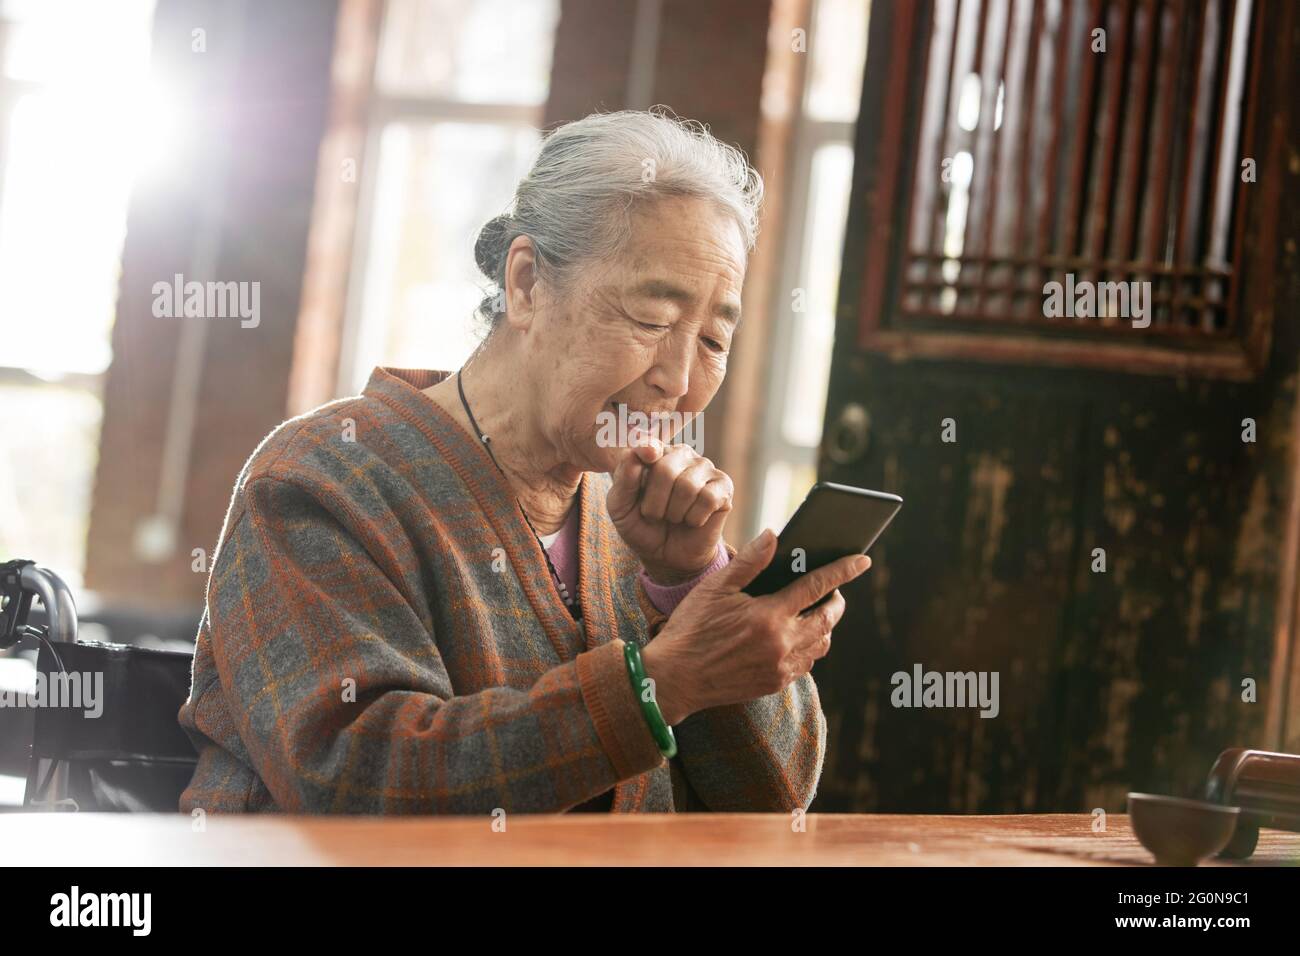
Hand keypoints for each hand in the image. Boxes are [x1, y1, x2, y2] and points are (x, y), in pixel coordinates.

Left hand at [606, 434, 733, 582]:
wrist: (667, 555)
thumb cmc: (642, 526)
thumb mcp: (620, 507)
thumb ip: (623, 479)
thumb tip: (641, 451)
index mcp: (654, 452)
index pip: (648, 445)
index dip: (647, 449)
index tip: (649, 455)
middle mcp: (681, 454)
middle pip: (666, 469)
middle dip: (655, 502)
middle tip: (655, 515)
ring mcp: (705, 468)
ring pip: (688, 486)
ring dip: (674, 513)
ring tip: (674, 517)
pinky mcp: (724, 486)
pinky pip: (708, 499)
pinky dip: (694, 518)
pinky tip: (692, 520)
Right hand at [639, 528, 870, 723]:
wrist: (674, 679)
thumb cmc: (691, 628)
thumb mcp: (716, 588)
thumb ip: (749, 561)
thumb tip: (774, 536)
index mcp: (769, 615)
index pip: (817, 586)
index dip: (843, 571)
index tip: (862, 560)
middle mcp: (781, 644)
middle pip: (828, 618)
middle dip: (837, 601)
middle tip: (834, 590)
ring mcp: (780, 668)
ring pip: (821, 644)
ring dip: (825, 625)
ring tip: (816, 611)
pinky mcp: (774, 684)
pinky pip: (806, 664)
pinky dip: (809, 647)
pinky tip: (796, 637)